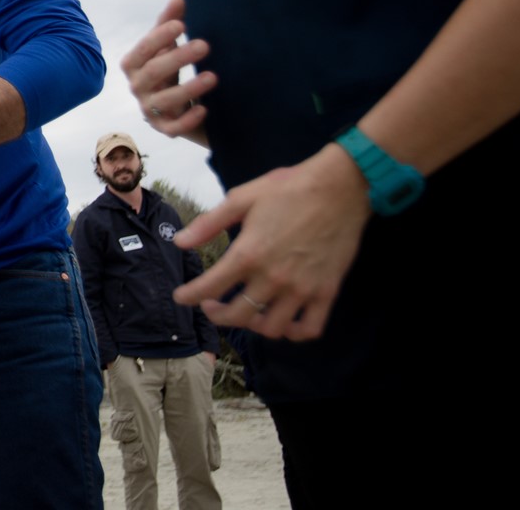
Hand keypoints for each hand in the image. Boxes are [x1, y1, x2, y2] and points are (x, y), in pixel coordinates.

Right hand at [120, 0, 216, 138]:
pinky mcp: (164, 128)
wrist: (171, 105)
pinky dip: (188, 120)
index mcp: (133, 64)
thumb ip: (169, 23)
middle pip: (154, 72)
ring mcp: (148, 109)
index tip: (181, 24)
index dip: (160, 36)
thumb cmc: (167, 68)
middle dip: (178, 58)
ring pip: (164, 101)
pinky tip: (205, 109)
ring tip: (213, 77)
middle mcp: (137, 87)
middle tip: (205, 45)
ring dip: (189, 89)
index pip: (143, 49)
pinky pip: (173, 127)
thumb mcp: (166, 46)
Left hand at [172, 145, 369, 341]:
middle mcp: (273, 278)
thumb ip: (209, 223)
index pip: (210, 287)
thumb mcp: (242, 198)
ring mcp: (301, 289)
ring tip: (247, 312)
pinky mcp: (326, 292)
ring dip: (253, 326)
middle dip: (217, 315)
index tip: (181, 297)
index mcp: (248, 253)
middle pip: (238, 315)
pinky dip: (294, 333)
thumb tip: (179, 243)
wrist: (340, 187)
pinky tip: (284, 323)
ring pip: (271, 328)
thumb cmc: (289, 188)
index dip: (189, 296)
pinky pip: (309, 328)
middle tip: (212, 306)